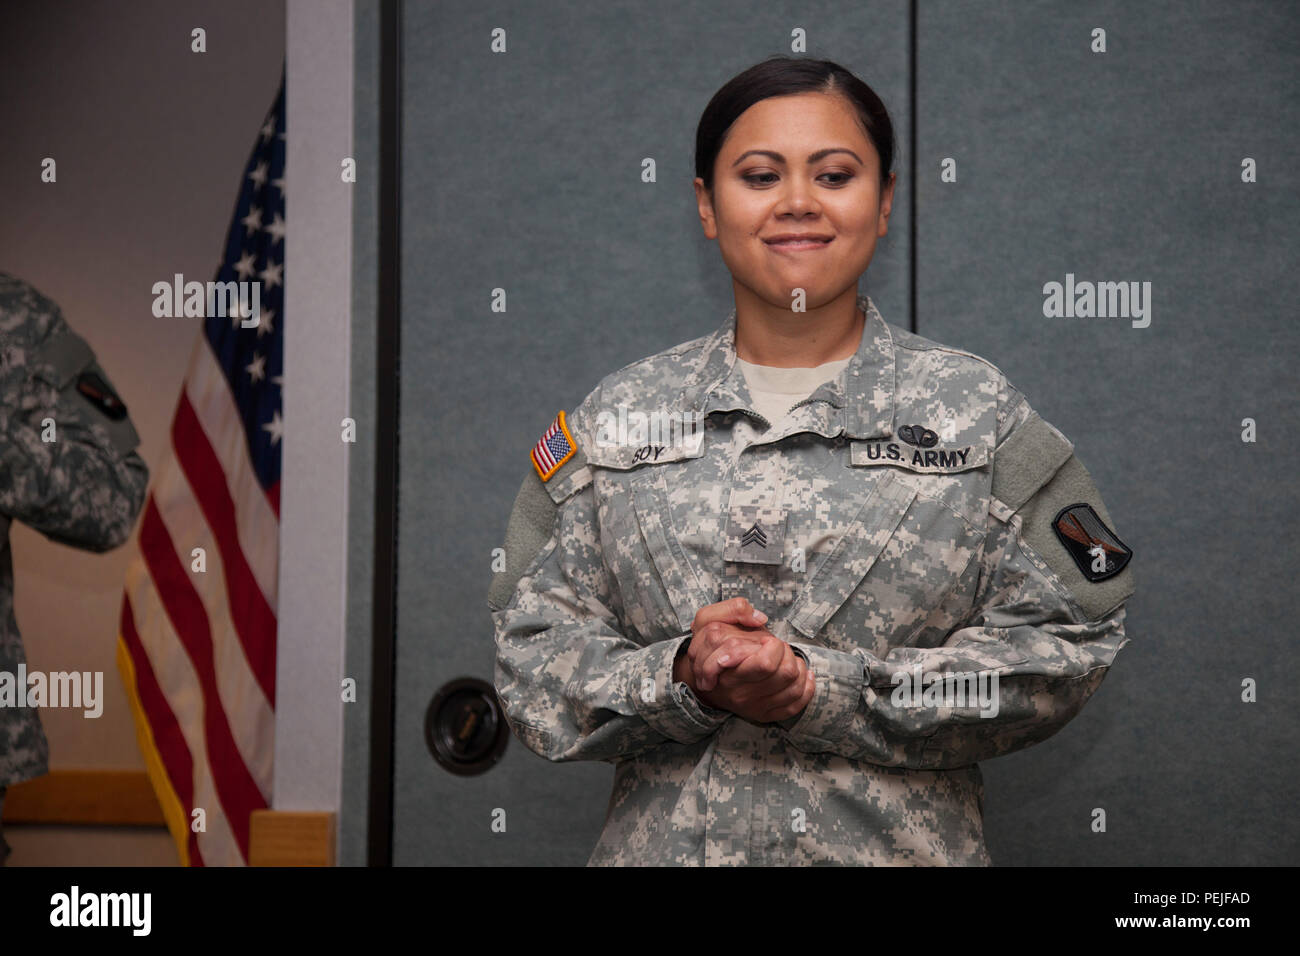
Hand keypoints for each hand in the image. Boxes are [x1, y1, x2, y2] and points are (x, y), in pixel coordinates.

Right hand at [676, 597, 813, 722]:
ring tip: (787, 658)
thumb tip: (760, 619)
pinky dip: (805, 688)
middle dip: (787, 654)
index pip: (765, 664)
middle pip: (785, 674)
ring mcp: (751, 706)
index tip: (766, 640)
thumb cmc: (708, 645)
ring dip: (797, 667)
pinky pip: (794, 706)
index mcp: (728, 669)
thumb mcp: (708, 618)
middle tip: (777, 647)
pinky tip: (802, 674)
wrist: (698, 676)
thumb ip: (733, 609)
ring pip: (793, 688)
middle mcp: (739, 692)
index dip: (773, 646)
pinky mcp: (762, 715)